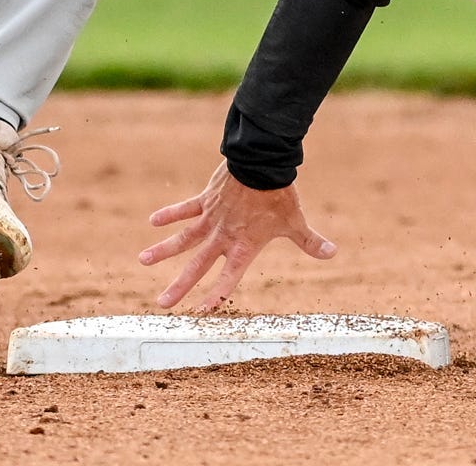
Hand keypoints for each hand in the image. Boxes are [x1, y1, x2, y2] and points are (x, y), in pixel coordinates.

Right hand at [140, 164, 335, 312]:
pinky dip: (170, 214)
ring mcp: (211, 217)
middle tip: (161, 304)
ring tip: (142, 261)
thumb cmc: (279, 194)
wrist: (261, 162)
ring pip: (183, 238)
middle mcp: (223, 236)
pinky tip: (153, 221)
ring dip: (163, 250)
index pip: (228, 279)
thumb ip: (310, 241)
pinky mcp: (206, 199)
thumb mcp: (295, 221)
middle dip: (179, 286)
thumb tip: (333, 253)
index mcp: (243, 246)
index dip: (215, 297)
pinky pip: (185, 209)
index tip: (200, 313)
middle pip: (197, 266)